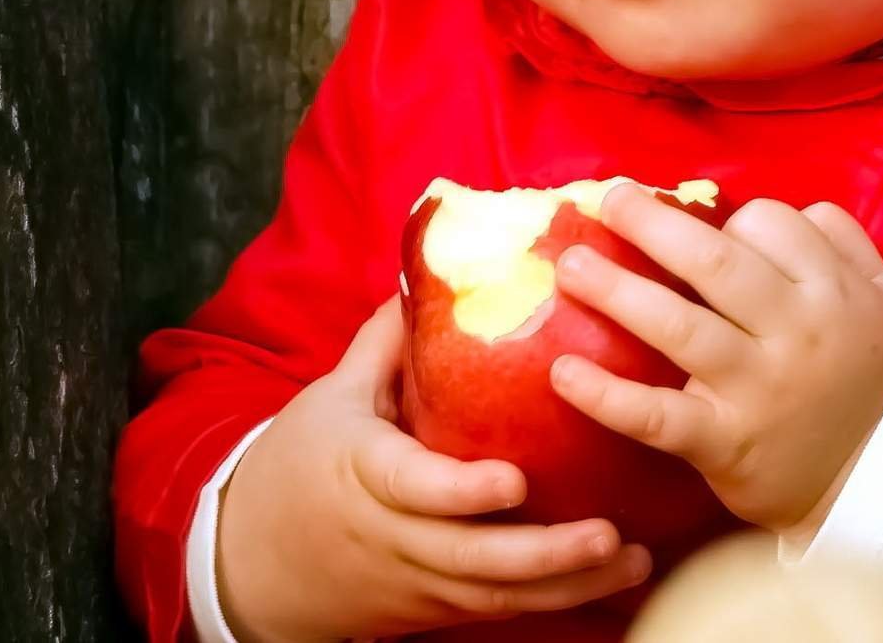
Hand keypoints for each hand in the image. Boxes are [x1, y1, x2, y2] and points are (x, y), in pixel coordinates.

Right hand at [216, 297, 653, 642]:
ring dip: (567, 584)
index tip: (515, 482)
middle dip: (543, 554)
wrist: (250, 562)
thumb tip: (433, 273)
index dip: (464, 492)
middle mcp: (395, 537)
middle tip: (607, 533)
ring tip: (632, 560)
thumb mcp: (330, 397)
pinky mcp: (433, 610)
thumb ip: (386, 343)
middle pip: (471, 559)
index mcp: (365, 475)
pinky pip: (497, 610)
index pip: (415, 489)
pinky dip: (554, 600)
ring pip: (496, 596)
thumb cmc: (297, 464)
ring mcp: (417, 581)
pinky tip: (612, 581)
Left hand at [548, 189, 882, 533]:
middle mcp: (795, 332)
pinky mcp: (723, 442)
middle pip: (714, 263)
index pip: (767, 225)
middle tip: (609, 199)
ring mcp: (756, 388)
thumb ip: (841, 242)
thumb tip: (772, 209)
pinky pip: (656, 415)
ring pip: (678, 326)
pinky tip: (563, 372)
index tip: (704, 236)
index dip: (728, 221)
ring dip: (616, 291)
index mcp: (833, 290)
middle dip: (653, 224)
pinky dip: (606, 395)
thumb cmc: (869, 378)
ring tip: (570, 267)